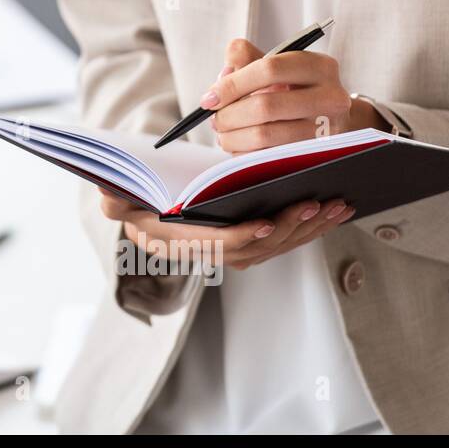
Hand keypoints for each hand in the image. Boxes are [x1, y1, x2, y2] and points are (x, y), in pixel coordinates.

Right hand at [101, 191, 355, 270]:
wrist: (141, 205)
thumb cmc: (131, 195)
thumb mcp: (115, 197)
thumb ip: (114, 198)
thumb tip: (111, 196)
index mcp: (174, 242)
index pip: (212, 245)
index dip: (240, 238)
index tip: (266, 226)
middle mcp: (203, 252)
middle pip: (254, 249)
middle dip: (288, 229)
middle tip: (318, 205)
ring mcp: (226, 250)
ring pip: (273, 247)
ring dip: (307, 229)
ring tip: (337, 205)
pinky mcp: (245, 243)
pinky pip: (279, 241)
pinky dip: (306, 227)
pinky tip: (330, 210)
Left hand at [203, 38, 385, 153]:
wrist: (332, 122)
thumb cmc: (295, 91)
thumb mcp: (275, 66)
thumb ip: (244, 58)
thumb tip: (224, 74)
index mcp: (318, 67)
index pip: (268, 69)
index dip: (232, 84)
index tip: (209, 98)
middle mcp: (330, 97)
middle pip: (264, 106)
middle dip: (229, 115)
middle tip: (215, 119)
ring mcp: (327, 130)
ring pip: (264, 136)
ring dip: (233, 137)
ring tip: (225, 133)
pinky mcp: (317, 157)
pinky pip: (267, 158)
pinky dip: (244, 153)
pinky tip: (241, 146)